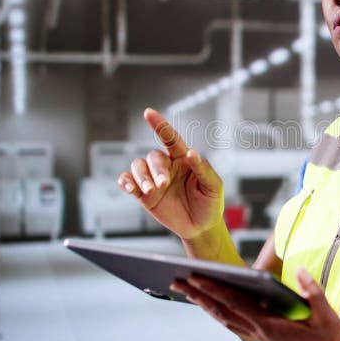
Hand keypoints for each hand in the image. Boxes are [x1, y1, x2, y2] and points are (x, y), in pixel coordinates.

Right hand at [117, 108, 223, 239]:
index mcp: (184, 160)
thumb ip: (203, 169)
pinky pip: (128, 181)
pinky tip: (129, 187)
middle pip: (153, 156)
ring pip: (138, 166)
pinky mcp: (144, 195)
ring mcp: (154, 180)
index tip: (149, 113)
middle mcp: (167, 166)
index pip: (170, 138)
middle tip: (163, 184)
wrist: (201, 227)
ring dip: (140, 176)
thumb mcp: (214, 186)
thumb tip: (192, 153)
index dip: (159, 125)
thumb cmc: (210, 204)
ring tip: (149, 190)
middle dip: (156, 169)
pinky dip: (125, 181)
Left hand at [172, 268, 339, 340]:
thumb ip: (313, 293)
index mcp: (272, 326)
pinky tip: (218, 309)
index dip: (214, 288)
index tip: (195, 276)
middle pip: (222, 312)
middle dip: (199, 296)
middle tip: (177, 283)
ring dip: (206, 306)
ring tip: (190, 293)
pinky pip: (237, 326)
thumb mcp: (328, 317)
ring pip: (226, 321)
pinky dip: (222, 315)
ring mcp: (263, 339)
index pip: (236, 302)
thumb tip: (299, 271)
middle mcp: (261, 333)